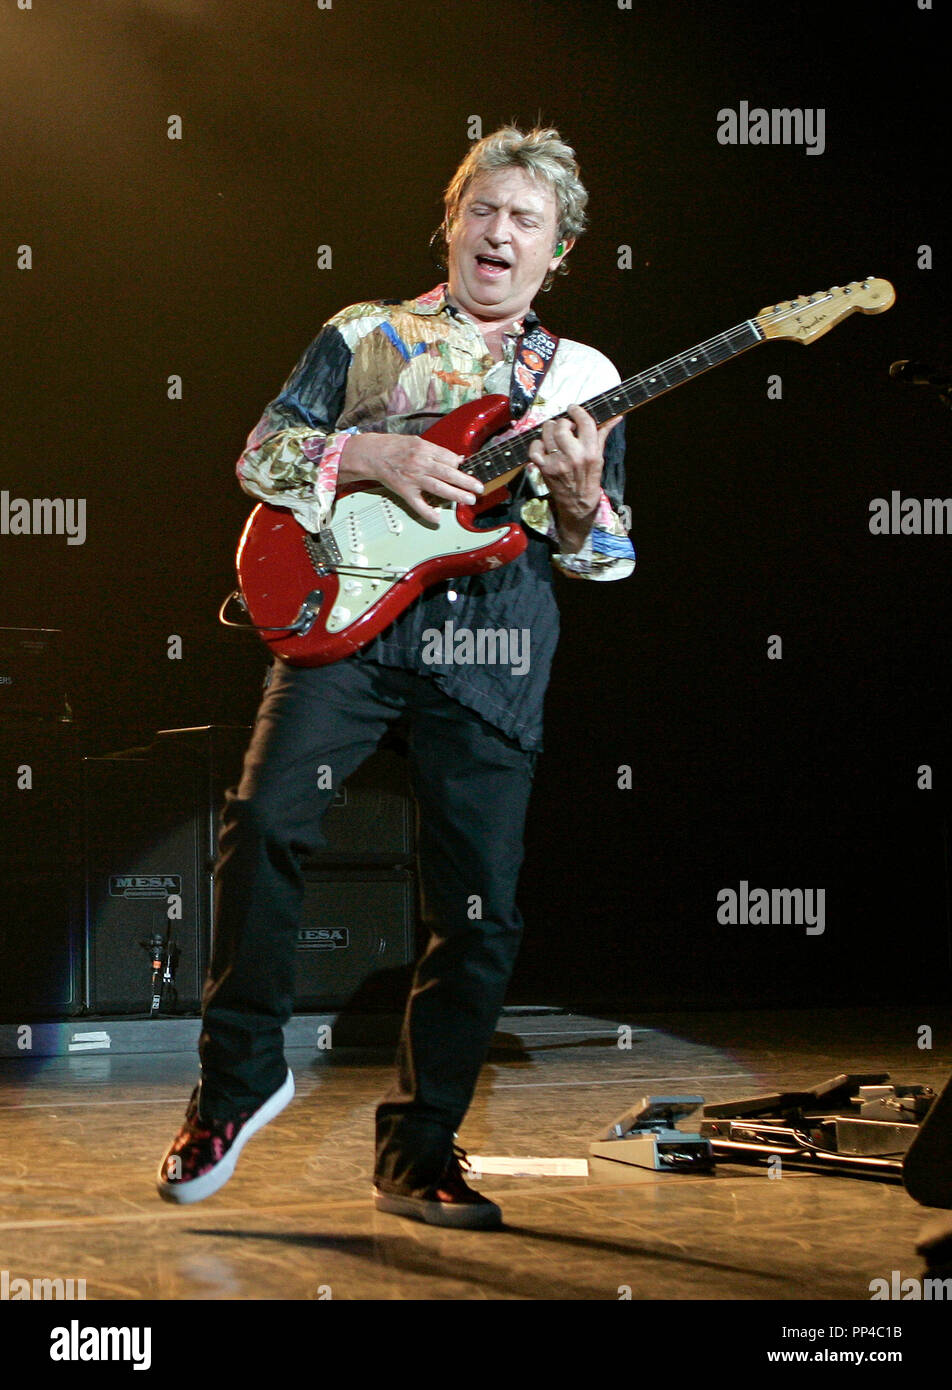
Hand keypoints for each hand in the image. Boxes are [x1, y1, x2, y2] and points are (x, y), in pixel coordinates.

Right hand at [337, 433, 482, 524]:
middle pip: (448, 474)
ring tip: (469, 499)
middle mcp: (420, 464)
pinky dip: (427, 513)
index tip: (468, 470)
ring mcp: (413, 479)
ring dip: (456, 495)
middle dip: (466, 481)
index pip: (450, 459)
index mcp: (424, 449)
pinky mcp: (405, 491)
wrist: (372, 454)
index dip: (461, 465)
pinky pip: (418, 505)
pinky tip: (437, 518)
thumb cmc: (395, 447)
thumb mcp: (418, 442)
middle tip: (479, 488)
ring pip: (439, 488)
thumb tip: (456, 460)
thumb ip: (437, 451)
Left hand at [527, 405, 621, 551]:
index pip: (584, 422)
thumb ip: (603, 434)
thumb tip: (615, 418)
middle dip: (563, 422)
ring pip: (547, 433)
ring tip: (555, 435)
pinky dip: (537, 444)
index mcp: (590, 452)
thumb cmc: (589, 480)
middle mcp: (573, 456)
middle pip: (562, 426)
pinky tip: (545, 447)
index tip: (573, 409)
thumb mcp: (599, 457)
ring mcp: (557, 463)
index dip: (577, 411)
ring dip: (550, 430)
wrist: (577, 505)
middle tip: (565, 426)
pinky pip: (535, 447)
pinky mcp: (544, 468)